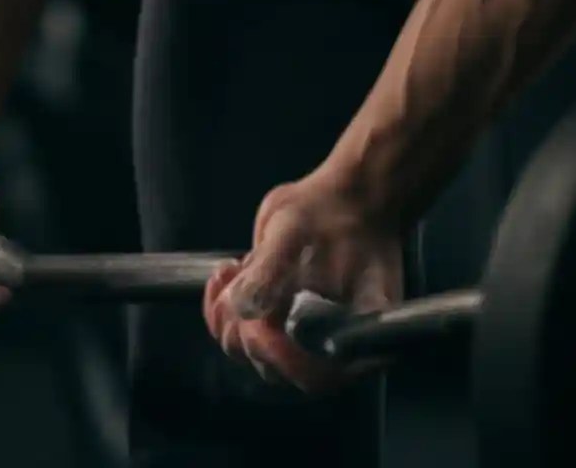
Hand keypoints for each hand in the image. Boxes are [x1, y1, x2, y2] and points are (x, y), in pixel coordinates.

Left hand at [203, 166, 406, 392]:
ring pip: (250, 352)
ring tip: (235, 269)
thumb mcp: (294, 228)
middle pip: (275, 368)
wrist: (344, 200)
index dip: (281, 355)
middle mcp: (331, 346)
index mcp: (354, 331)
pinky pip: (241, 334)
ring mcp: (301, 338)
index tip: (260, 322)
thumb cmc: (328, 211)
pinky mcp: (278, 324)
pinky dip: (222, 309)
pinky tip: (227, 272)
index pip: (316, 375)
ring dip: (228, 316)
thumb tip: (245, 310)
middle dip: (245, 328)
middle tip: (241, 277)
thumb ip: (270, 271)